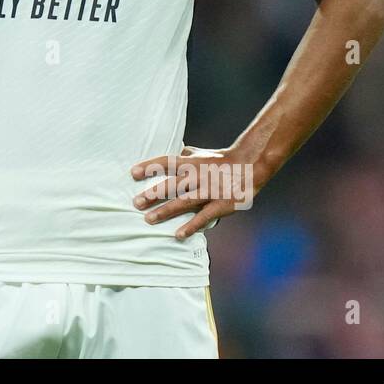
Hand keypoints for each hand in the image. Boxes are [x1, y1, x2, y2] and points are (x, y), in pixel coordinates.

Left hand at [129, 145, 269, 239]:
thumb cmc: (220, 160)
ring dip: (165, 211)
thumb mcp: (200, 153)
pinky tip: (177, 234)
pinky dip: (191, 226)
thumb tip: (163, 149)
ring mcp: (210, 190)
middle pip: (172, 185)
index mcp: (192, 163)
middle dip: (153, 194)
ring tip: (148, 219)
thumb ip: (182, 154)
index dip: (149, 167)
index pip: (167, 162)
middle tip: (135, 202)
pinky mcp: (221, 204)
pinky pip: (204, 217)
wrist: (250, 166)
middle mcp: (199, 176)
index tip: (132, 173)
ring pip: (184, 202)